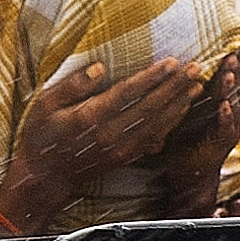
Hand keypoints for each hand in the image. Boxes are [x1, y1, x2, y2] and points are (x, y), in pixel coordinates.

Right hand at [0, 57, 208, 227]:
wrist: (45, 178)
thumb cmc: (41, 138)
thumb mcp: (44, 106)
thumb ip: (72, 86)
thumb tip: (99, 67)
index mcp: (90, 118)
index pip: (128, 93)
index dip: (152, 77)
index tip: (172, 62)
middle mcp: (110, 134)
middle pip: (150, 107)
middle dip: (176, 87)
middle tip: (197, 68)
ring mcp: (120, 148)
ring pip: (157, 124)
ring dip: (180, 104)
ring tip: (197, 85)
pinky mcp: (124, 157)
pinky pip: (154, 138)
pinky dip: (171, 123)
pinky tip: (182, 110)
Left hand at [150, 52, 239, 214]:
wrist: (191, 174)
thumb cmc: (189, 138)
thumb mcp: (192, 108)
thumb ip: (194, 86)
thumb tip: (187, 60)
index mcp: (231, 103)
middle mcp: (236, 115)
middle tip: (236, 49)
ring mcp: (231, 130)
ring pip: (238, 104)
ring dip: (234, 87)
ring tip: (230, 71)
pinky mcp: (220, 144)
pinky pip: (226, 127)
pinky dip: (226, 116)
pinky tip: (224, 105)